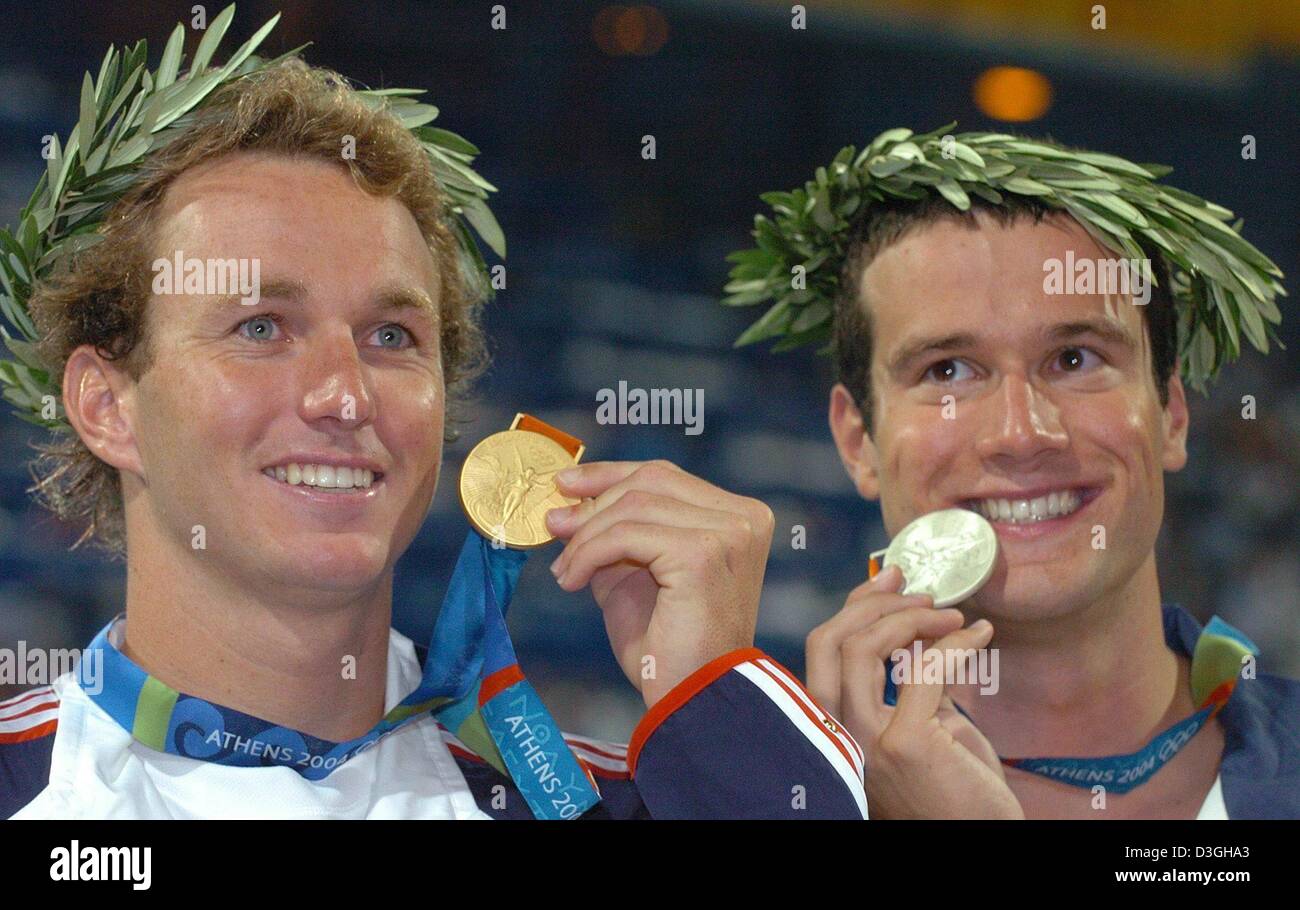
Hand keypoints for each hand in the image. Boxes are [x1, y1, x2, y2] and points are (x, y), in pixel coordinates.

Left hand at [545, 460, 772, 708]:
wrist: (690, 700)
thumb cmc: (668, 648)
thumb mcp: (635, 574)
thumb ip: (613, 533)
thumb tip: (567, 502)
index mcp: (739, 517)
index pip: (665, 475)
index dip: (610, 475)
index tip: (565, 485)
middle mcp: (744, 518)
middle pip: (651, 481)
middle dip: (593, 503)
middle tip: (555, 528)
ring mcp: (729, 533)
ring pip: (635, 505)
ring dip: (586, 537)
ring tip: (565, 571)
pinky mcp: (703, 553)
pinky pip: (626, 534)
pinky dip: (589, 552)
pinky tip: (572, 581)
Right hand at [805, 564, 1023, 818]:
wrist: (981, 839)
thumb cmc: (958, 789)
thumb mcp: (924, 726)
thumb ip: (909, 684)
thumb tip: (916, 625)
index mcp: (838, 727)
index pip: (823, 650)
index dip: (855, 605)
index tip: (890, 579)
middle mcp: (840, 734)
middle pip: (829, 641)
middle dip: (874, 602)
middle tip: (920, 592)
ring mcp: (867, 741)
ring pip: (862, 647)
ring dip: (910, 616)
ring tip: (952, 615)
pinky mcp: (904, 744)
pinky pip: (924, 668)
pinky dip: (955, 642)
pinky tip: (980, 636)